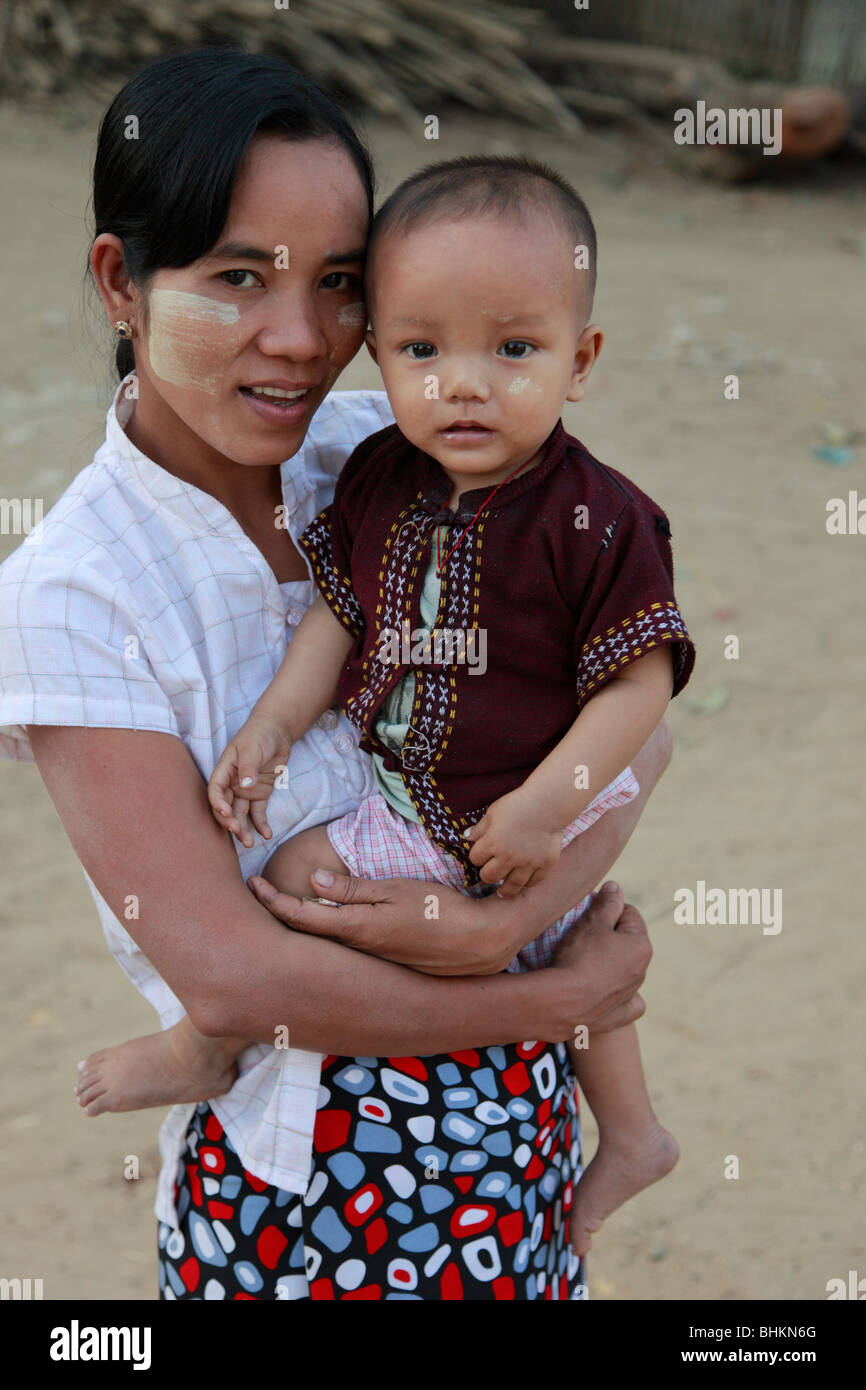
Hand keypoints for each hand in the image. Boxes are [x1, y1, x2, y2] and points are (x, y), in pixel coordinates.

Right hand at [207, 713, 292, 848]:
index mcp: (224, 770)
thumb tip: (245, 785)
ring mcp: (245, 790)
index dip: (218, 803)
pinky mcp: (260, 794)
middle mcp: (231, 783)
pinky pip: (258, 812)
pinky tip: (266, 835)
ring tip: (249, 844)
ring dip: (243, 829)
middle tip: (238, 832)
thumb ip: (249, 766)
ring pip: (240, 814)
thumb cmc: (260, 735)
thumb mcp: (253, 747)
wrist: (277, 731)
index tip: (226, 813)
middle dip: (229, 821)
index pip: (215, 790)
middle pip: (225, 807)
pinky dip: (261, 824)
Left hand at [247, 868, 514, 974]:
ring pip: (323, 943)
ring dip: (300, 925)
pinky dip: (325, 934)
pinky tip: (325, 923)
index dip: (273, 901)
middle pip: (305, 935)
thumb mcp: (397, 890)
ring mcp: (369, 958)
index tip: (253, 885)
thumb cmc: (440, 910)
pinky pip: (343, 948)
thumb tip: (313, 882)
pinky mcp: (383, 961)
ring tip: (281, 906)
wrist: (479, 944)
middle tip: (258, 895)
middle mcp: (356, 949)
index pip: (301, 917)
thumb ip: (354, 889)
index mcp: (356, 929)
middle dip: (278, 915)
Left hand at [465, 790, 560, 898]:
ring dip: (505, 889)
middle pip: (489, 877)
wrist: (547, 803)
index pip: (475, 859)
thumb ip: (480, 828)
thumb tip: (466, 837)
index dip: (477, 857)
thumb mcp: (493, 812)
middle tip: (489, 873)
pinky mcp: (544, 865)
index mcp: (492, 843)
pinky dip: (527, 883)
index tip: (481, 854)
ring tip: (502, 892)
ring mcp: (528, 863)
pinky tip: (523, 882)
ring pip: (511, 886)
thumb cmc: (518, 804)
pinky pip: (533, 882)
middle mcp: (508, 857)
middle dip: (487, 875)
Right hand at [546, 881, 650, 1038]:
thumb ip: (607, 903)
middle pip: (626, 943)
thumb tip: (616, 888)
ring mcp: (630, 995)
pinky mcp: (618, 1016)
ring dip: (609, 964)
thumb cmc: (578, 956)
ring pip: (623, 971)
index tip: (589, 915)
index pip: (628, 914)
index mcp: (641, 945)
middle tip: (581, 938)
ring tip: (582, 964)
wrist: (562, 1003)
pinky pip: (625, 1002)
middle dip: (609, 937)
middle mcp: (642, 971)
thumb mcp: (592, 922)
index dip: (607, 910)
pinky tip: (605, 993)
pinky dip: (617, 997)